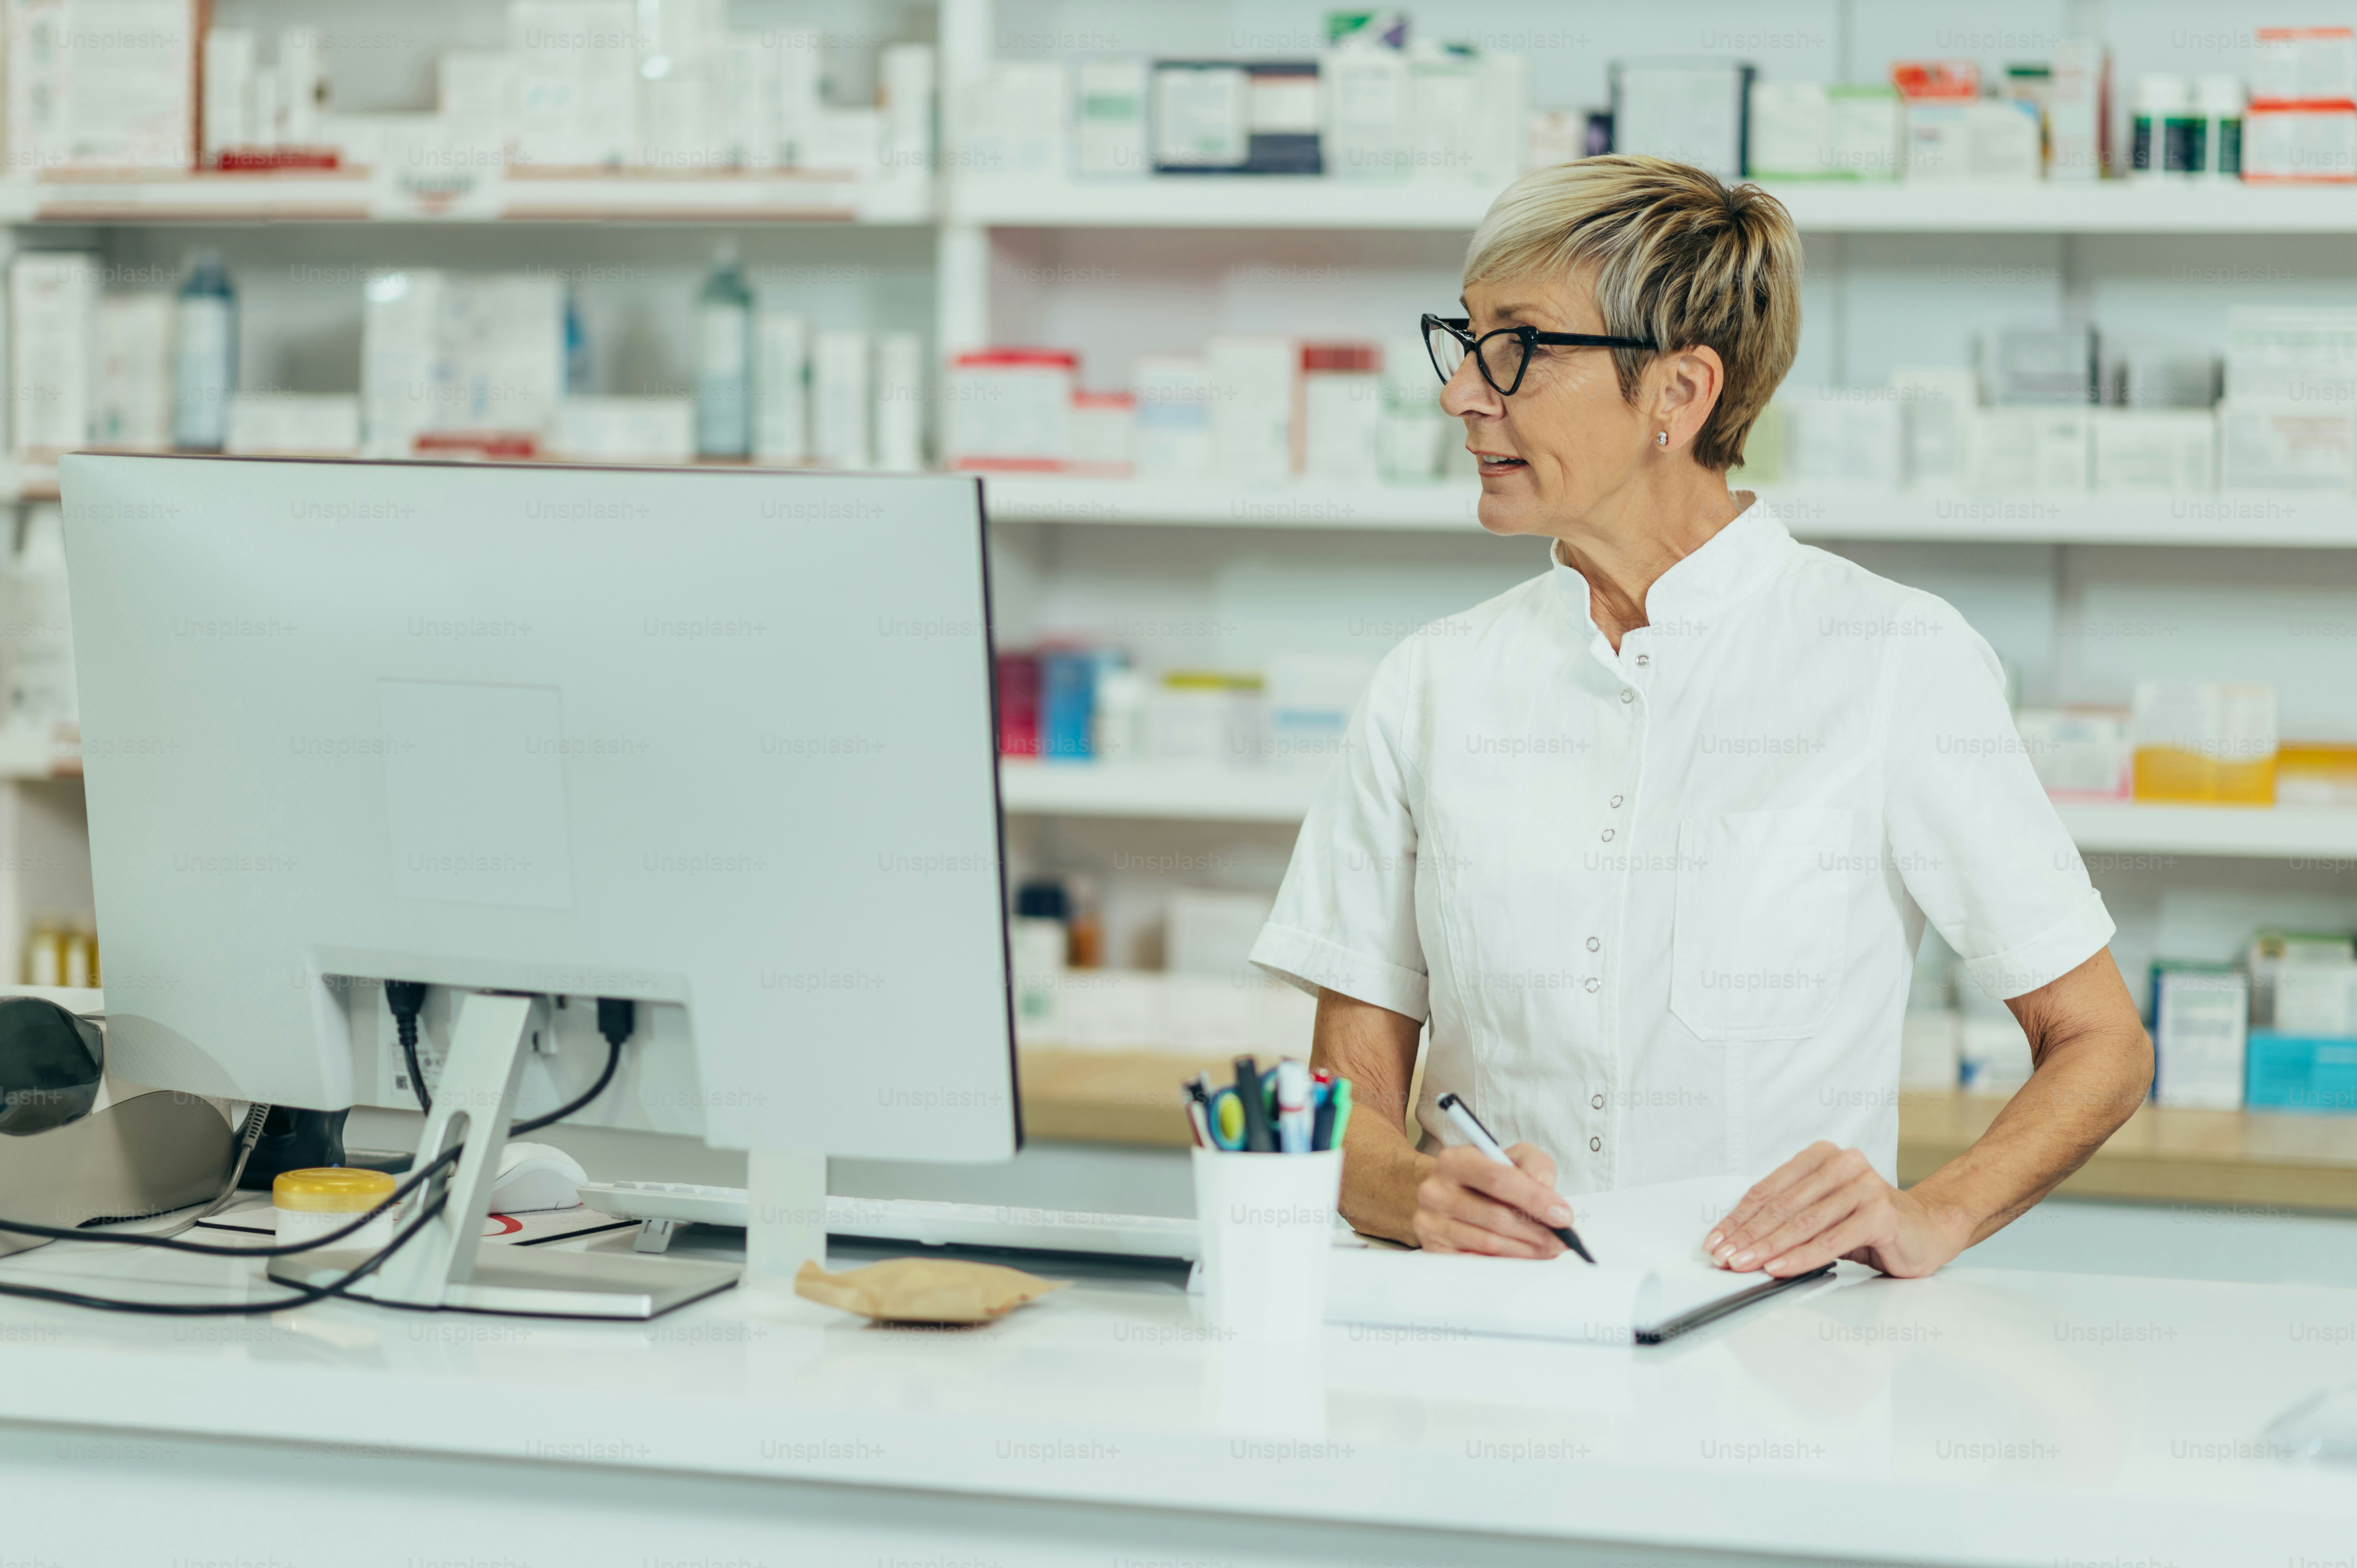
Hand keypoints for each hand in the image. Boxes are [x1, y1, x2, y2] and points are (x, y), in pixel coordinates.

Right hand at [1413, 1142, 1572, 1257]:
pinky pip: (1477, 1263)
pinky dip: (1506, 1262)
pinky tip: (1524, 1257)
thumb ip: (1535, 1164)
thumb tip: (1546, 1188)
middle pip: (1497, 1217)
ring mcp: (1430, 1223)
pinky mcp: (1433, 1250)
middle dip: (1537, 1231)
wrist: (1446, 1195)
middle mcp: (1436, 1191)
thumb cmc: (1485, 1178)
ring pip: (1490, 1243)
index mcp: (1455, 1161)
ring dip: (1527, 1250)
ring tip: (1548, 1248)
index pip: (1499, 1180)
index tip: (1563, 1215)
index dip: (1536, 1199)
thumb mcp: (1511, 1158)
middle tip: (1562, 1239)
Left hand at [1703, 1143, 1967, 1279]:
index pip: (1769, 1189)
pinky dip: (1801, 1257)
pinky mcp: (1879, 1214)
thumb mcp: (1822, 1212)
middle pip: (1782, 1205)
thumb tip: (1738, 1240)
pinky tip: (1779, 1268)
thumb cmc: (1868, 1222)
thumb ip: (1789, 1216)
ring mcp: (1863, 1187)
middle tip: (1723, 1257)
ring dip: (1768, 1247)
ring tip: (1743, 1264)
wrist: (1928, 1229)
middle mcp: (1842, 1164)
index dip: (1738, 1217)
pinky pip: (1831, 1240)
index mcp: (1821, 1157)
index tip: (1715, 1240)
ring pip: (1803, 1222)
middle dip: (1747, 1235)